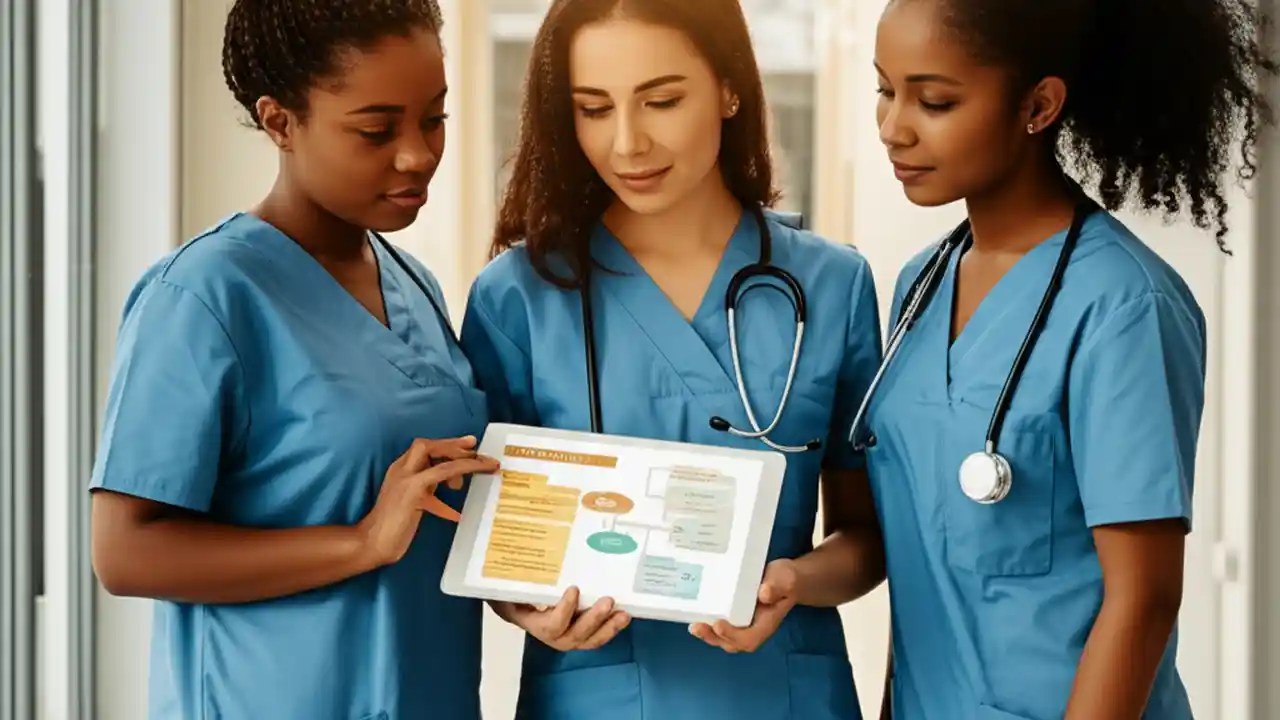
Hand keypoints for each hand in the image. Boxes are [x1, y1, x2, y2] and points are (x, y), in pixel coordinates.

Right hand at [358, 436, 498, 567]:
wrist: (371, 543)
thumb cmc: (393, 526)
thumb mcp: (414, 500)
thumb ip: (429, 486)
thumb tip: (454, 479)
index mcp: (400, 470)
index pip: (424, 448)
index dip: (447, 444)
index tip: (469, 445)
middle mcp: (401, 470)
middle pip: (427, 445)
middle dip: (454, 445)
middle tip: (477, 450)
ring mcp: (406, 481)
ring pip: (440, 460)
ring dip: (466, 463)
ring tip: (484, 468)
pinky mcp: (412, 493)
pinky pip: (442, 477)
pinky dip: (460, 480)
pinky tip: (464, 506)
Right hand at [493, 586, 630, 650]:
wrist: (515, 608)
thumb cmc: (513, 597)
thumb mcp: (509, 591)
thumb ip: (515, 584)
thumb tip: (515, 563)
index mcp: (536, 624)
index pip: (552, 624)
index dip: (565, 610)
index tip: (574, 589)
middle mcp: (554, 636)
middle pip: (576, 634)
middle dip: (594, 619)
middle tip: (608, 601)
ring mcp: (569, 638)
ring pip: (591, 639)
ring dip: (608, 628)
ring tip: (624, 614)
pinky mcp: (581, 635)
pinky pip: (597, 637)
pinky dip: (611, 628)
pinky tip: (623, 616)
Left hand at [689, 558, 797, 652]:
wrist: (785, 578)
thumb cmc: (786, 579)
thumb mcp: (785, 579)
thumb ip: (777, 586)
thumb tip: (763, 594)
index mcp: (766, 624)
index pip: (749, 638)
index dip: (733, 636)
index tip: (719, 624)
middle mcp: (753, 628)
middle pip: (733, 643)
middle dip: (714, 638)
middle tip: (697, 627)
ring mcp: (744, 624)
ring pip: (724, 638)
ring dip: (708, 635)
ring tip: (693, 625)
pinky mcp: (735, 617)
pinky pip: (721, 627)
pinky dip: (708, 625)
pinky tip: (695, 616)